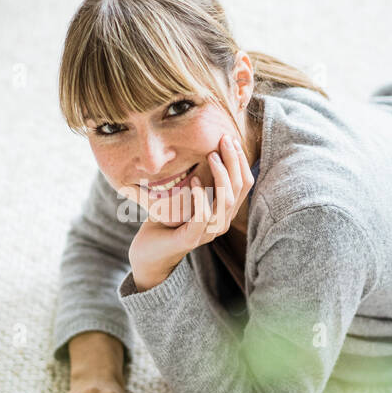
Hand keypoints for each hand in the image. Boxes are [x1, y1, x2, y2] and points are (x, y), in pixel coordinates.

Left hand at [123, 132, 254, 289]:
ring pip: (227, 201)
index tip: (231, 139)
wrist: (147, 252)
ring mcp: (208, 232)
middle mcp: (221, 222)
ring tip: (211, 156)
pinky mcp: (191, 238)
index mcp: (223, 211)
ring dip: (221, 175)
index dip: (241, 161)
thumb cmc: (165, 222)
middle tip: (224, 139)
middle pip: (240, 188)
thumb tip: (197, 146)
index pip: (244, 184)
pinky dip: (200, 196)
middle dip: (235, 161)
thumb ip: (195, 178)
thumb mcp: (183, 195)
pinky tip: (192, 181)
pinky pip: (203, 216)